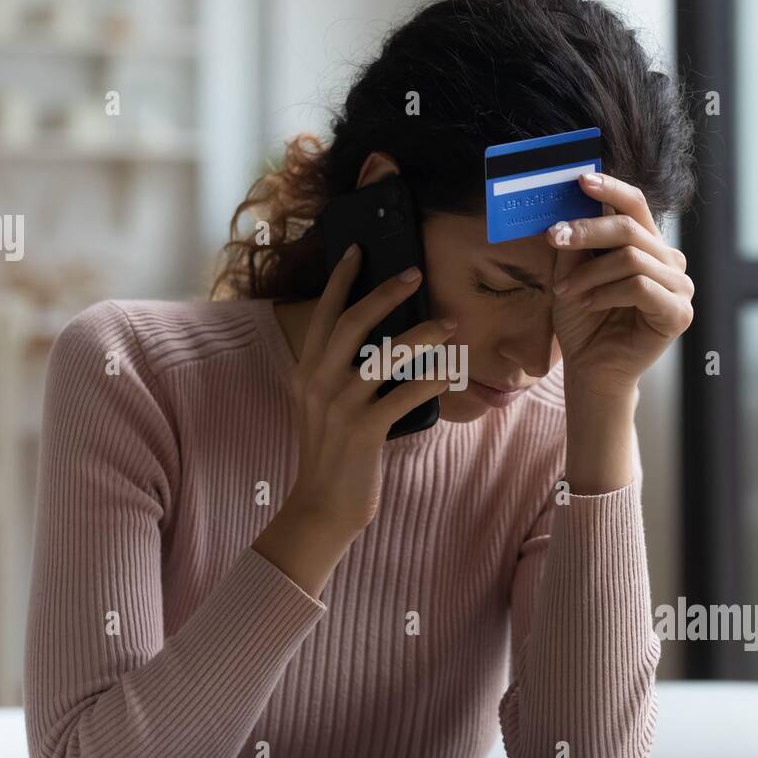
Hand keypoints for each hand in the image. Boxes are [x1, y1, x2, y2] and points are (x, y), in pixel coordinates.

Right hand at [282, 244, 455, 534]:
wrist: (321, 507)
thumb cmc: (333, 455)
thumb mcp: (324, 407)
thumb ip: (341, 374)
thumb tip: (382, 341)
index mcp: (307, 372)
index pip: (323, 314)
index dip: (340, 280)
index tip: (358, 249)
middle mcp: (318, 382)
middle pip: (351, 323)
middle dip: (384, 293)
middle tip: (415, 272)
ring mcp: (339, 407)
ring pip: (382, 356)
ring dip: (421, 336)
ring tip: (450, 325)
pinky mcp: (363, 431)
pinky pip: (403, 396)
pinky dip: (430, 381)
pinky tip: (450, 373)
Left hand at [545, 172, 693, 400]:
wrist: (590, 368)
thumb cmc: (583, 320)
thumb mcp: (572, 272)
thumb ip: (577, 240)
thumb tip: (569, 198)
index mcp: (648, 245)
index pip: (635, 204)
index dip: (610, 188)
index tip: (580, 179)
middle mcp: (669, 261)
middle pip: (629, 228)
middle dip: (586, 229)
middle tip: (554, 237)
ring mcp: (679, 286)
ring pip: (630, 257)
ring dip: (589, 273)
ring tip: (565, 291)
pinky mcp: (679, 312)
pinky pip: (639, 286)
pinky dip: (606, 293)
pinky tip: (588, 305)